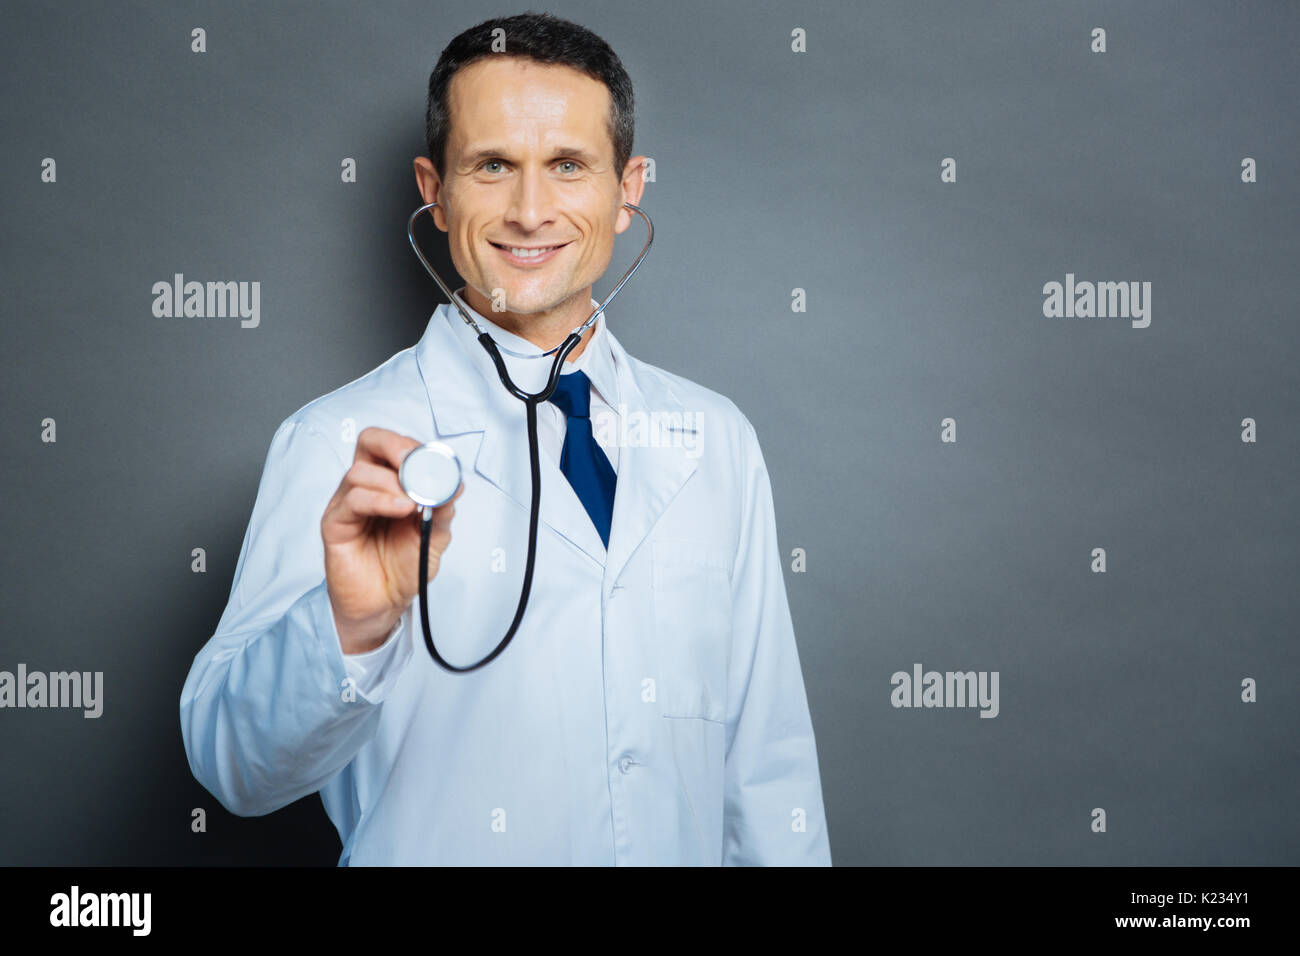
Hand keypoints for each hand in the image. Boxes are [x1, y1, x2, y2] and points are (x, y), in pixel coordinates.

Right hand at [321, 426, 462, 653]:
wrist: (385, 603)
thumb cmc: (404, 566)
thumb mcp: (435, 535)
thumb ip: (443, 509)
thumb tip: (455, 484)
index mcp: (388, 481)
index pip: (394, 444)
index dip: (415, 446)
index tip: (438, 464)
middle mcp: (366, 486)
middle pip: (369, 441)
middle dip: (396, 446)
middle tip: (418, 465)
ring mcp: (347, 503)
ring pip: (360, 471)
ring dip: (392, 482)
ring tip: (413, 503)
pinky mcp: (335, 524)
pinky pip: (353, 500)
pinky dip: (380, 500)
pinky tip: (402, 509)